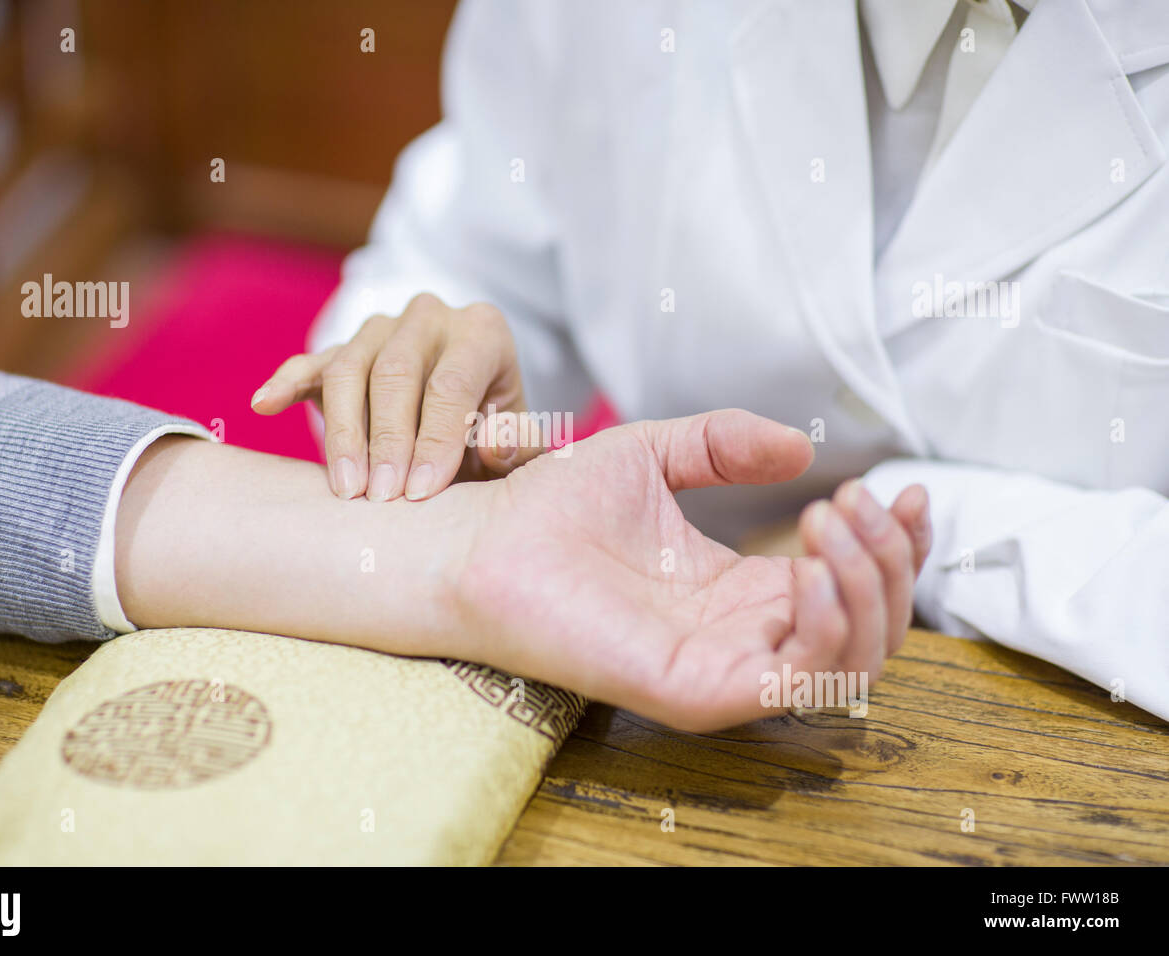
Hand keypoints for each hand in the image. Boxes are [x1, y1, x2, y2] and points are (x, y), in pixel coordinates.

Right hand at [251, 292, 535, 501]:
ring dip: (343, 432)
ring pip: (349, 369)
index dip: (435, 439)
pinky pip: (310, 363)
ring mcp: (381, 330)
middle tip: (379, 498)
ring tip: (344, 488)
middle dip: (386, 441)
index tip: (421, 492)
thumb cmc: (495, 438)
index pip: (452, 383)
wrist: (467, 419)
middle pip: (396, 372)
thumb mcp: (518, 444)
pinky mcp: (341, 349)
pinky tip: (263, 405)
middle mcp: (429, 318)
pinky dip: (285, 382)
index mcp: (481, 332)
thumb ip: (517, 445)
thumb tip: (493, 441)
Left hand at [450, 408, 931, 730]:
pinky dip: (826, 624)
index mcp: (740, 593)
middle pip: (870, 631)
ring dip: (868, 589)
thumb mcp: (655, 453)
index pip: (851, 589)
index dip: (893, 546)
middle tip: (862, 501)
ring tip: (831, 522)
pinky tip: (808, 563)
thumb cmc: (555, 505)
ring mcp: (723, 670)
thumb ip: (727, 444)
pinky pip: (795, 679)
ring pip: (851, 662)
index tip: (901, 491)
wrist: (483, 537)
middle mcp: (742, 638)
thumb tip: (802, 450)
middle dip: (890, 565)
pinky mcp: (696, 690)